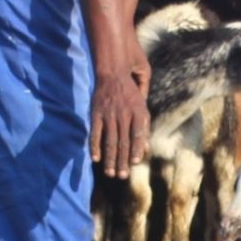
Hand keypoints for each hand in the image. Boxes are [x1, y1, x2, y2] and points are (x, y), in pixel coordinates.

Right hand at [89, 38, 150, 178]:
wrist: (113, 64)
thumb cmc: (132, 81)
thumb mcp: (144, 98)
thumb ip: (144, 119)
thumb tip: (145, 142)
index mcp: (139, 109)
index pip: (138, 134)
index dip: (137, 149)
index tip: (135, 163)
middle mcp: (124, 113)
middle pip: (124, 141)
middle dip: (123, 160)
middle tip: (122, 176)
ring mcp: (109, 113)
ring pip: (110, 140)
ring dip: (110, 158)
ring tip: (111, 173)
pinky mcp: (97, 111)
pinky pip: (96, 132)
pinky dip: (95, 146)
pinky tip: (96, 159)